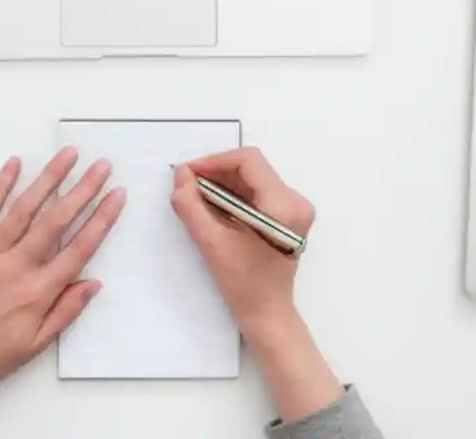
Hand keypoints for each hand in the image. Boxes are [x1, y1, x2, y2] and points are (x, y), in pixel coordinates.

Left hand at [0, 148, 124, 438]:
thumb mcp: (38, 343)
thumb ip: (67, 310)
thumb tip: (94, 282)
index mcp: (38, 292)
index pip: (79, 247)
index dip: (102, 219)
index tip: (117, 196)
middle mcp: (17, 267)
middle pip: (57, 220)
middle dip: (83, 189)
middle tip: (102, 166)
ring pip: (24, 208)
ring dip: (48, 178)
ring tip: (68, 155)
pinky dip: (0, 185)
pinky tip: (14, 164)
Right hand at [172, 148, 342, 421]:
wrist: (267, 314)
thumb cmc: (244, 284)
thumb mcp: (212, 243)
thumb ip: (191, 205)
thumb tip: (180, 176)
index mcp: (284, 205)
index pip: (248, 161)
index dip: (213, 161)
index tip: (186, 173)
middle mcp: (295, 201)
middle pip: (250, 168)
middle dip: (215, 172)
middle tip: (185, 185)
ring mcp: (293, 209)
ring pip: (252, 179)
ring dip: (222, 183)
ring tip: (194, 195)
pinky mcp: (285, 217)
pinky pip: (256, 193)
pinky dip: (232, 195)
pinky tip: (210, 206)